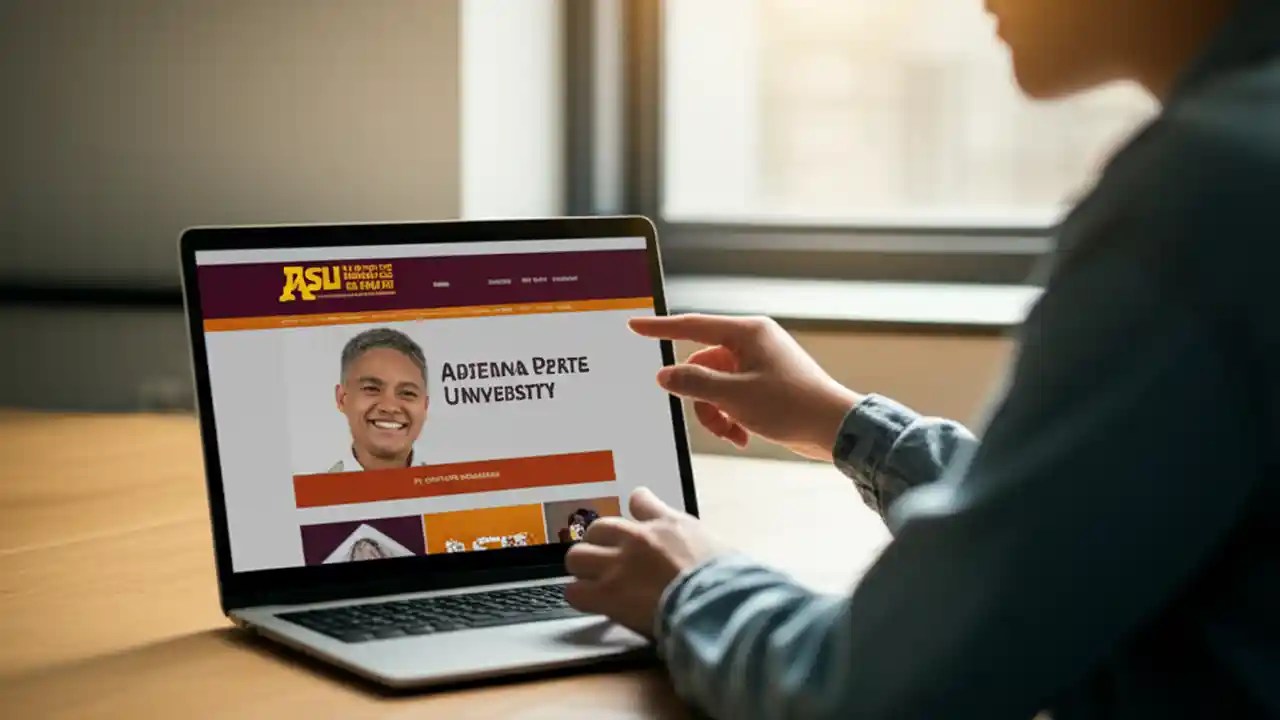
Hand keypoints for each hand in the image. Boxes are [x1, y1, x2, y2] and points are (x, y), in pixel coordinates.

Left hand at [564, 488, 725, 636]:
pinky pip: (575, 591)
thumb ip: (700, 542)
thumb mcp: (718, 548)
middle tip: (607, 561)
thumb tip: (707, 546)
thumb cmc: (727, 581)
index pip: (640, 500)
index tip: (634, 518)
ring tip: (592, 582)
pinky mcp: (607, 593)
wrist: (715, 603)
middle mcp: (638, 538)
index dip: (634, 508)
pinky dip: (580, 596)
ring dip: (584, 568)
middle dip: (600, 543)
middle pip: (599, 528)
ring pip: (578, 556)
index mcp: (668, 525)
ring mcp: (619, 565)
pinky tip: (591, 602)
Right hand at [630, 314, 862, 459]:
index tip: (634, 326)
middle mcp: (753, 342)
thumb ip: (693, 383)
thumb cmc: (791, 405)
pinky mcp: (766, 383)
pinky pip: (732, 395)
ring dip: (716, 413)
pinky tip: (742, 436)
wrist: (834, 428)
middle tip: (716, 424)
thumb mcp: (734, 396)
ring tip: (732, 434)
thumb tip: (665, 374)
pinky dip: (731, 416)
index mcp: (747, 333)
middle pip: (702, 365)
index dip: (660, 328)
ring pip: (715, 385)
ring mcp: (760, 363)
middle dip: (702, 399)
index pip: (692, 326)